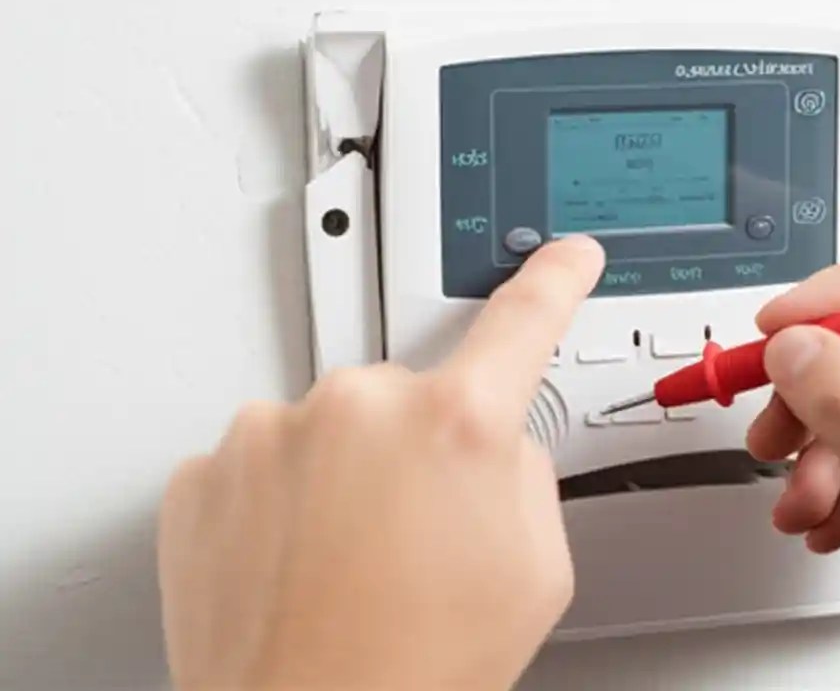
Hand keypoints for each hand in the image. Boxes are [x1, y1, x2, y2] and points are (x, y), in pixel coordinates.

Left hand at [158, 237, 604, 690]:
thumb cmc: (418, 669)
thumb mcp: (537, 568)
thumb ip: (522, 473)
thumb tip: (492, 447)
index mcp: (458, 424)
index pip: (522, 321)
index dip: (553, 280)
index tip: (563, 258)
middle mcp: (360, 408)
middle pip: (412, 393)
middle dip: (423, 446)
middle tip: (422, 534)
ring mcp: (272, 434)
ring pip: (332, 427)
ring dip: (347, 476)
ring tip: (355, 565)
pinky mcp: (207, 471)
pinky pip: (267, 461)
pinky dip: (284, 502)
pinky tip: (303, 566)